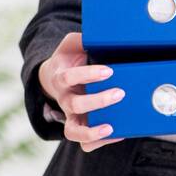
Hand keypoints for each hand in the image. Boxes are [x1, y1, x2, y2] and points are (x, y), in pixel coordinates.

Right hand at [38, 32, 124, 152]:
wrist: (56, 77)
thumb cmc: (69, 59)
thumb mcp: (71, 45)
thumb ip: (80, 39)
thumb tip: (95, 33)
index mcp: (61, 77)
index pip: (69, 77)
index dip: (87, 75)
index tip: (108, 71)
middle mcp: (65, 99)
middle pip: (74, 104)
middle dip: (98, 100)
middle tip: (120, 93)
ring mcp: (71, 116)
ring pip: (73, 131)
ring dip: (91, 131)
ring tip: (110, 127)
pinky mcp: (80, 127)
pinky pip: (84, 143)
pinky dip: (98, 142)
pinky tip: (119, 134)